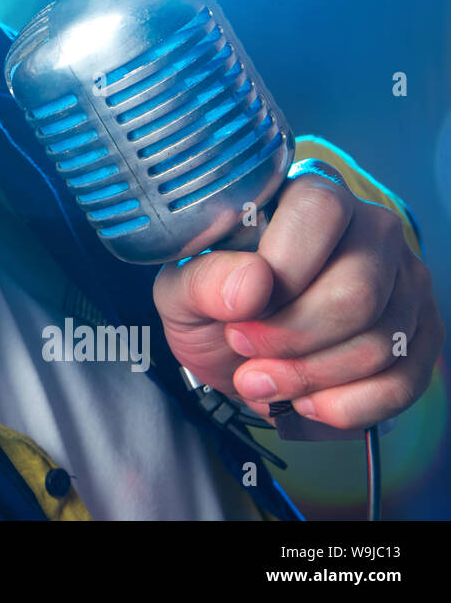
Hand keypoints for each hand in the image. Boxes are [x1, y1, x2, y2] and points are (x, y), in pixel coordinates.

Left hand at [152, 159, 443, 434]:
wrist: (241, 358)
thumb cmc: (214, 309)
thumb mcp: (180, 293)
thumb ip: (203, 281)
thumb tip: (253, 284)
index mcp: (307, 196)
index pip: (320, 212)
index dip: (282, 271)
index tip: (240, 312)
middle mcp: (370, 229)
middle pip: (357, 291)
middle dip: (292, 340)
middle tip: (246, 351)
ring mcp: (404, 280)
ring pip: (380, 341)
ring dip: (311, 378)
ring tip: (265, 378)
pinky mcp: (421, 332)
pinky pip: (404, 381)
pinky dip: (346, 406)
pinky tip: (308, 401)